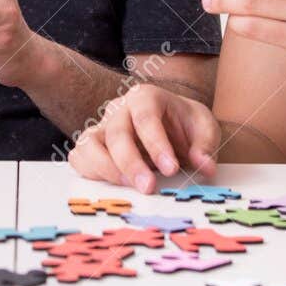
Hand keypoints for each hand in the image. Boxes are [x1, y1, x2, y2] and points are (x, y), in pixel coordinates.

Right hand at [69, 84, 220, 192]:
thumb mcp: (204, 127)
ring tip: (130, 188)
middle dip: (131, 163)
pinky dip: (90, 172)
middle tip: (148, 187)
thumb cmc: (184, 124)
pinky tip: (114, 186)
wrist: (171, 125)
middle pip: (116, 133)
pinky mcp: (93, 146)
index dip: (156, 144)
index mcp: (145, 97)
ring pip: (89, 144)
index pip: (145, 117)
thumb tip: (205, 166)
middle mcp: (119, 109)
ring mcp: (102, 127)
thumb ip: (205, 145)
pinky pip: (80, 158)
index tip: (171, 169)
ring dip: (106, 169)